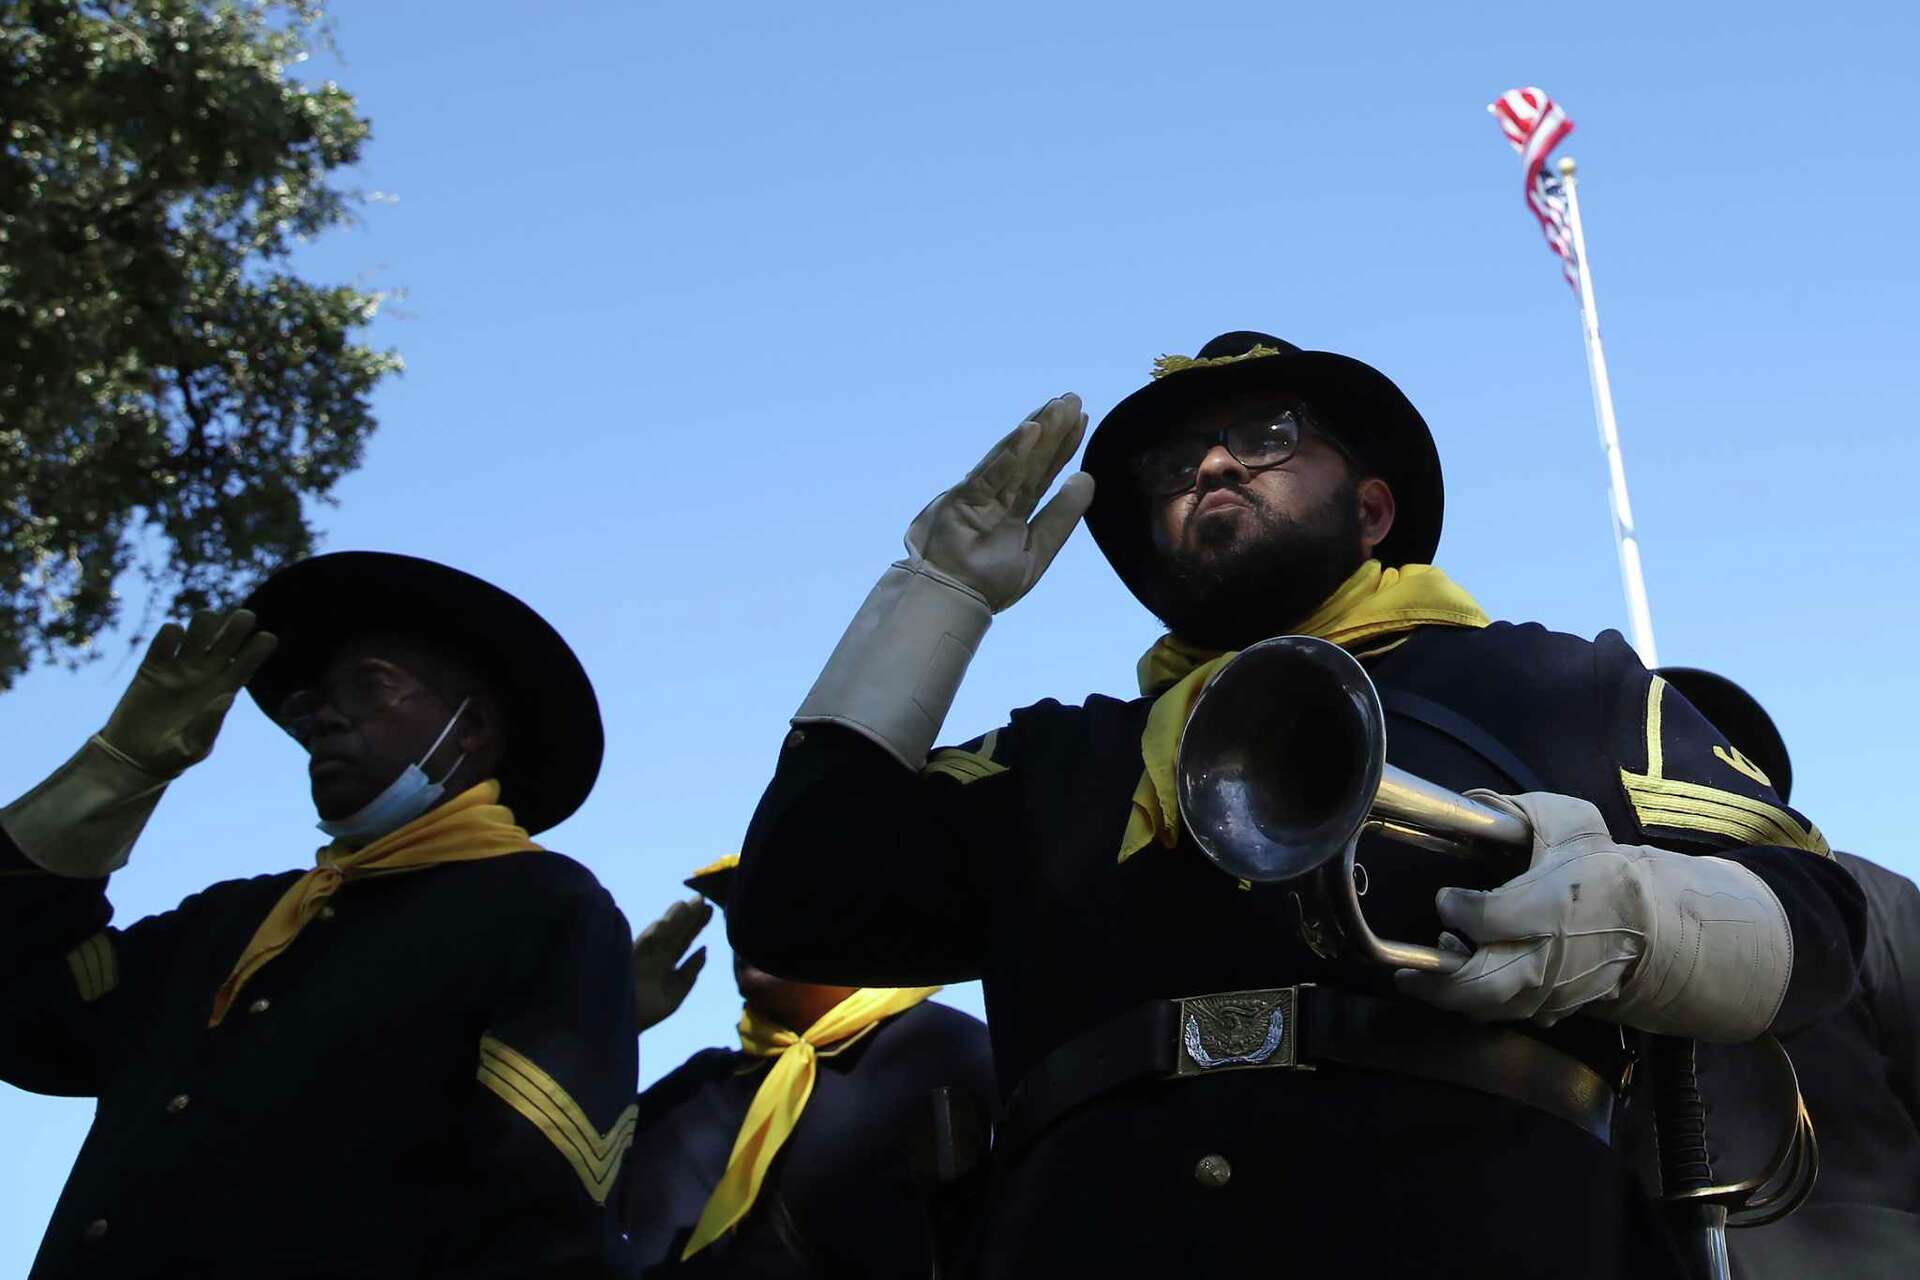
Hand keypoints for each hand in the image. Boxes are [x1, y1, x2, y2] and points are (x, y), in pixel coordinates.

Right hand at [100, 609, 277, 777]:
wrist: (134, 757)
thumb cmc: (172, 756)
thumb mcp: (193, 747)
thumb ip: (209, 725)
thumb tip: (226, 698)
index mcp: (223, 691)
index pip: (246, 664)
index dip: (258, 649)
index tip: (268, 637)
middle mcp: (206, 674)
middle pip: (227, 641)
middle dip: (237, 626)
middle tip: (244, 617)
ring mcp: (180, 668)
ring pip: (198, 633)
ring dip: (204, 621)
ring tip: (206, 621)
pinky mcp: (151, 668)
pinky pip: (164, 642)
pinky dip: (170, 633)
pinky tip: (174, 635)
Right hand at [632, 897, 713, 1032]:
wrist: (617, 1028)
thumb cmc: (644, 1014)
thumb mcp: (674, 995)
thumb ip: (689, 973)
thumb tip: (705, 949)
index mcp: (664, 963)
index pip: (683, 939)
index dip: (696, 924)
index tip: (710, 908)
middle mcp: (653, 957)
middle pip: (673, 933)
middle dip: (687, 917)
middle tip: (702, 898)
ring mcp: (640, 958)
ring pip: (658, 936)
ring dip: (670, 921)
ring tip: (684, 905)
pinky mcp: (627, 963)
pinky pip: (640, 948)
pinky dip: (650, 937)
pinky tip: (663, 924)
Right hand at [907, 394, 1094, 612]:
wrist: (955, 599)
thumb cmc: (991, 581)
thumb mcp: (1039, 549)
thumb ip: (1062, 516)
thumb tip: (1086, 479)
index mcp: (1017, 508)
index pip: (1045, 471)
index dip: (1063, 446)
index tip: (1082, 418)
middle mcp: (1000, 495)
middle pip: (1032, 457)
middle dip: (1053, 428)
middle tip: (1073, 398)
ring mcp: (982, 494)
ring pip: (1015, 457)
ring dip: (1037, 430)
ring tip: (1059, 406)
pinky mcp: (965, 498)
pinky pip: (992, 472)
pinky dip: (1011, 452)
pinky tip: (1031, 430)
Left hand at [1394, 790, 1651, 1026]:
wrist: (1651, 924)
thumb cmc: (1600, 869)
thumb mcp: (1567, 822)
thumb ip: (1515, 812)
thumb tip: (1469, 803)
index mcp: (1552, 906)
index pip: (1490, 918)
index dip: (1459, 910)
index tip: (1445, 899)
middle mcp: (1549, 956)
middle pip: (1481, 985)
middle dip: (1436, 982)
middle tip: (1405, 972)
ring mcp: (1553, 989)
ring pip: (1491, 1008)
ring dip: (1453, 996)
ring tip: (1430, 972)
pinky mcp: (1556, 1008)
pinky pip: (1511, 1015)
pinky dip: (1483, 1005)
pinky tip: (1467, 981)